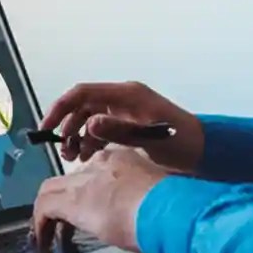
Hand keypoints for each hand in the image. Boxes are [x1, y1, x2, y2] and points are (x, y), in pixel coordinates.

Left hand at [31, 148, 167, 252]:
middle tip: (66, 227)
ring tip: (49, 237)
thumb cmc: (172, 207)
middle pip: (71, 180)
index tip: (92, 211)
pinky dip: (41, 225)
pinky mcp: (72, 200)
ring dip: (48, 214)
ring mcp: (84, 180)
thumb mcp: (158, 196)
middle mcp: (100, 163)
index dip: (89, 192)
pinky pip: (44, 208)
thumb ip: (146, 199)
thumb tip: (145, 216)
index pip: (95, 171)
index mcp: (124, 159)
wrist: (168, 209)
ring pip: (51, 190)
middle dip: (65, 202)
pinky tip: (44, 242)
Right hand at [41, 81, 204, 170]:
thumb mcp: (149, 138)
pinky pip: (100, 130)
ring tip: (75, 159)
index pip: (82, 93)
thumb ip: (118, 130)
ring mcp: (125, 112)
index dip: (61, 108)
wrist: (205, 153)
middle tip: (63, 150)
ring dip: (78, 137)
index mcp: (127, 94)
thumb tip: (89, 124)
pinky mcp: (128, 126)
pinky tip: (88, 158)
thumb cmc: (182, 143)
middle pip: (82, 107)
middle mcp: (123, 99)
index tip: (47, 127)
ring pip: (89, 120)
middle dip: (68, 127)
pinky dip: (91, 143)